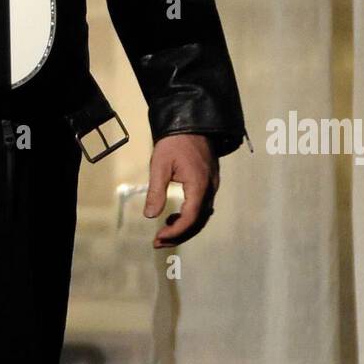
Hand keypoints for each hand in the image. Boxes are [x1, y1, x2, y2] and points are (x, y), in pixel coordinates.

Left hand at [143, 133, 218, 247]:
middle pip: (199, 221)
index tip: (158, 238)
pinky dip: (190, 216)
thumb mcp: (160, 165)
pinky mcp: (210, 182)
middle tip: (158, 242)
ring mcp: (212, 185)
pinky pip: (203, 206)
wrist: (191, 121)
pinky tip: (174, 216)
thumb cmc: (173, 141)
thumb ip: (156, 191)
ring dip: (185, 227)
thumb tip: (150, 216)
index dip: (175, 232)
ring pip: (203, 215)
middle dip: (179, 235)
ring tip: (164, 232)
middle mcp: (210, 188)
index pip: (191, 218)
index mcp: (199, 185)